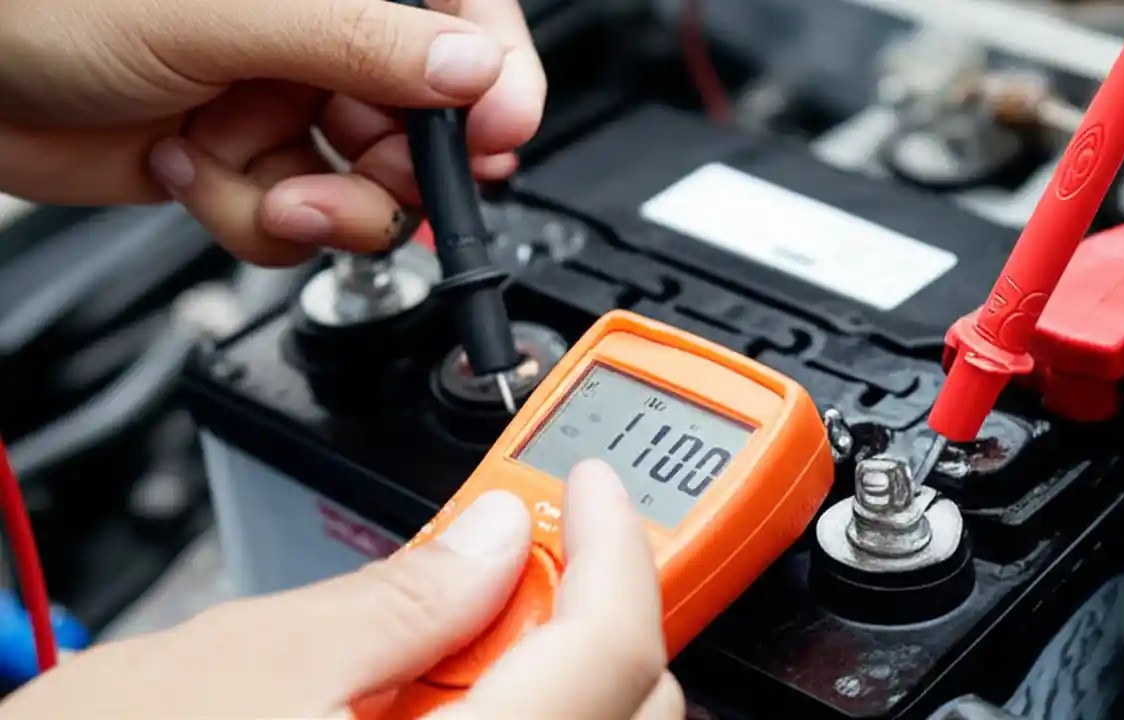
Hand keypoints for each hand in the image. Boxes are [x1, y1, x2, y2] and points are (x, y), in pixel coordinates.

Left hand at [0, 0, 544, 264]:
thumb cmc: (42, 3)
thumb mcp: (218, 13)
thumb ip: (356, 40)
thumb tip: (472, 67)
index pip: (460, 12)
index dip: (495, 77)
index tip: (500, 135)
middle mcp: (318, 34)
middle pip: (423, 119)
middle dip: (394, 170)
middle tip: (360, 185)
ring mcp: (282, 98)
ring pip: (362, 184)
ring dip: (319, 209)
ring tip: (266, 195)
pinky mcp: (245, 160)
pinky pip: (295, 219)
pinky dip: (252, 219)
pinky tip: (198, 175)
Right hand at [0, 461, 681, 718]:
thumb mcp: (253, 659)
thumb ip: (406, 594)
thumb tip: (497, 531)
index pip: (614, 653)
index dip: (617, 546)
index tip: (591, 486)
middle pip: (632, 707)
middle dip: (592, 609)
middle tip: (522, 546)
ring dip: (560, 665)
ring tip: (464, 622)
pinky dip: (526, 709)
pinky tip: (445, 686)